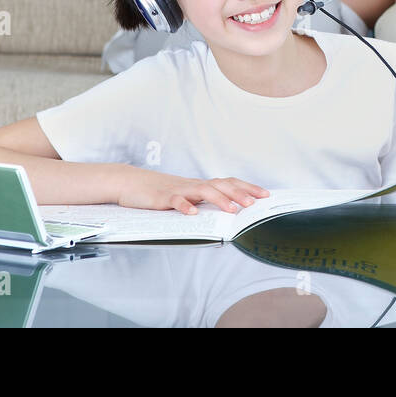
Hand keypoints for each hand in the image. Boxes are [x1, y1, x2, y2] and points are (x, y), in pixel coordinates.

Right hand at [117, 169, 269, 214]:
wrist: (130, 182)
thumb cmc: (160, 192)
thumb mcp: (185, 196)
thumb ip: (202, 201)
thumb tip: (225, 211)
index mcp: (200, 185)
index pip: (228, 183)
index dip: (247, 187)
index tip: (265, 194)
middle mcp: (193, 185)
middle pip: (221, 185)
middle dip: (240, 193)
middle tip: (254, 204)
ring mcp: (178, 190)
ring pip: (203, 191)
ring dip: (219, 200)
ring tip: (232, 210)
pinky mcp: (162, 197)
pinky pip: (175, 200)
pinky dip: (185, 206)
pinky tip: (193, 213)